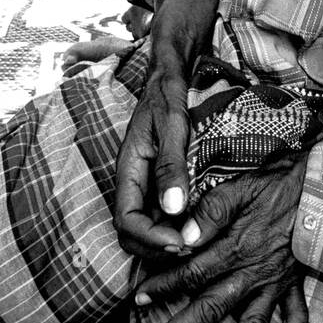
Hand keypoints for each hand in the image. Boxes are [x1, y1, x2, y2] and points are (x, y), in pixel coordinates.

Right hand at [112, 66, 191, 257]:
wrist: (169, 73)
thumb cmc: (168, 93)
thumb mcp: (172, 125)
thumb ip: (172, 165)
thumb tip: (174, 209)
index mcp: (128, 168)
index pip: (126, 220)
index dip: (150, 239)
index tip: (179, 243)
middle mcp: (132, 180)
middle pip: (131, 232)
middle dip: (156, 248)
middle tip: (191, 249)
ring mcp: (144, 182)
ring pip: (145, 227)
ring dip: (165, 241)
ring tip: (196, 241)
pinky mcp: (157, 181)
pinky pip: (159, 214)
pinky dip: (174, 227)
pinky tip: (196, 226)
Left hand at [133, 155, 308, 322]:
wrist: (321, 186)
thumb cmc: (273, 184)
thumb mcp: (237, 188)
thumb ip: (210, 213)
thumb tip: (183, 238)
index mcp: (234, 248)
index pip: (190, 273)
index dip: (161, 286)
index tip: (135, 300)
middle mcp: (252, 274)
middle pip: (210, 311)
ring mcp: (275, 285)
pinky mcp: (295, 287)